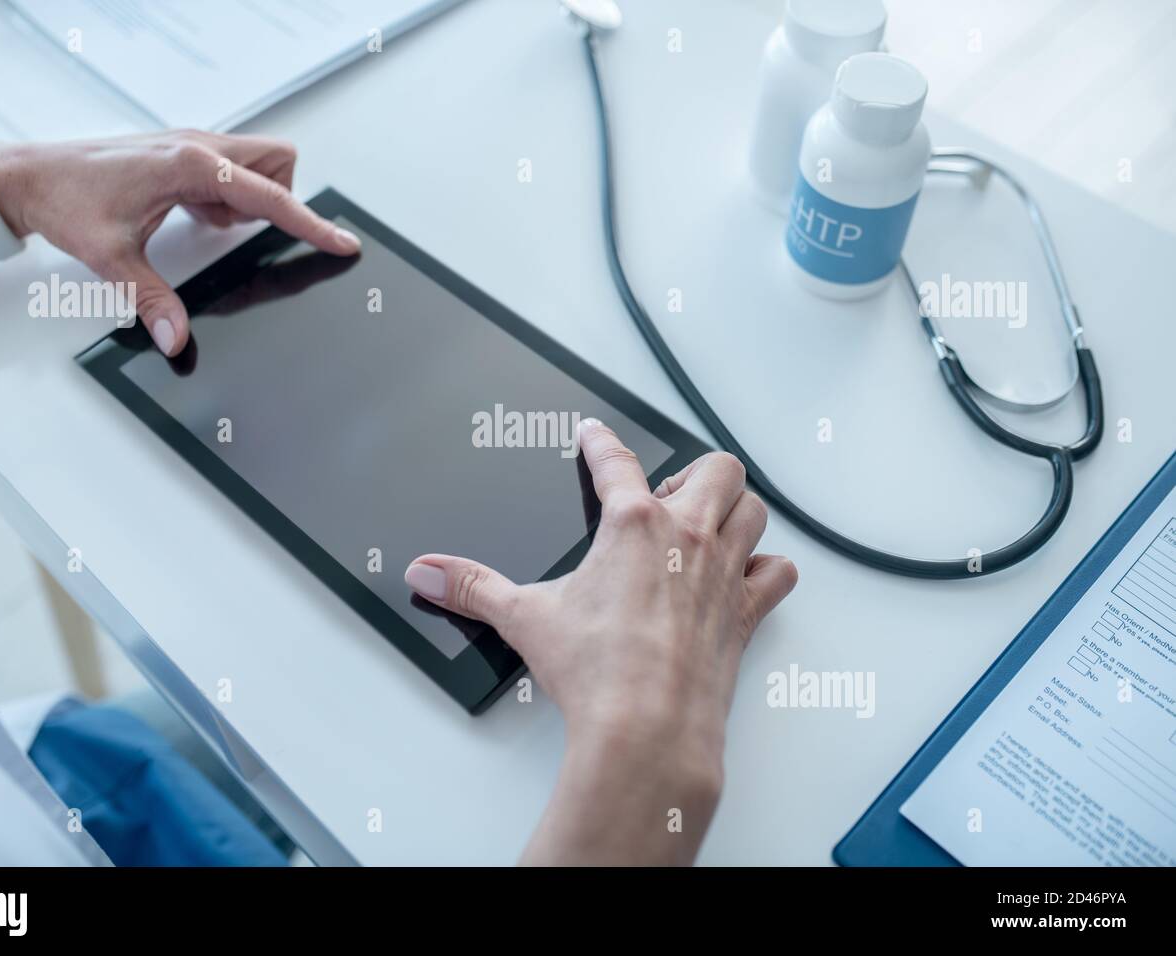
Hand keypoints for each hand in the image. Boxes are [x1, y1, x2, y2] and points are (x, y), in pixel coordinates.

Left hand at [0, 130, 359, 355]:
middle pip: (278, 164)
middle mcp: (198, 147)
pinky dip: (226, 200)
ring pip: (258, 166)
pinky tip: (191, 218)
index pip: (272, 197)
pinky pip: (231, 175)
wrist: (27, 176)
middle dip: (278, 200)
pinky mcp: (183, 155)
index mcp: (191, 165)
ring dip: (250, 199)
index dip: (311, 223)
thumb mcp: (110, 258)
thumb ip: (152, 301)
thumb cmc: (66, 201)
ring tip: (205, 225)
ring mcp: (192, 147)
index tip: (342, 241)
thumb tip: (177, 339)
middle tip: (239, 231)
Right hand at [402, 420, 796, 864]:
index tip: (594, 435)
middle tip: (664, 497)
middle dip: (693, 472)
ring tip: (707, 524)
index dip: (601, 443)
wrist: (647, 727)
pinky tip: (746, 576)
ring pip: (753, 509)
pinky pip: (777, 573)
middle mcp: (688, 536)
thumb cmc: (595, 671)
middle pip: (715, 469)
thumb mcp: (522, 617)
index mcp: (633, 525)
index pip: (617, 463)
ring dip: (735, 509)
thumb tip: (425, 572)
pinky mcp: (745, 613)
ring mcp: (724, 572)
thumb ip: (471, 587)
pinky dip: (767, 570)